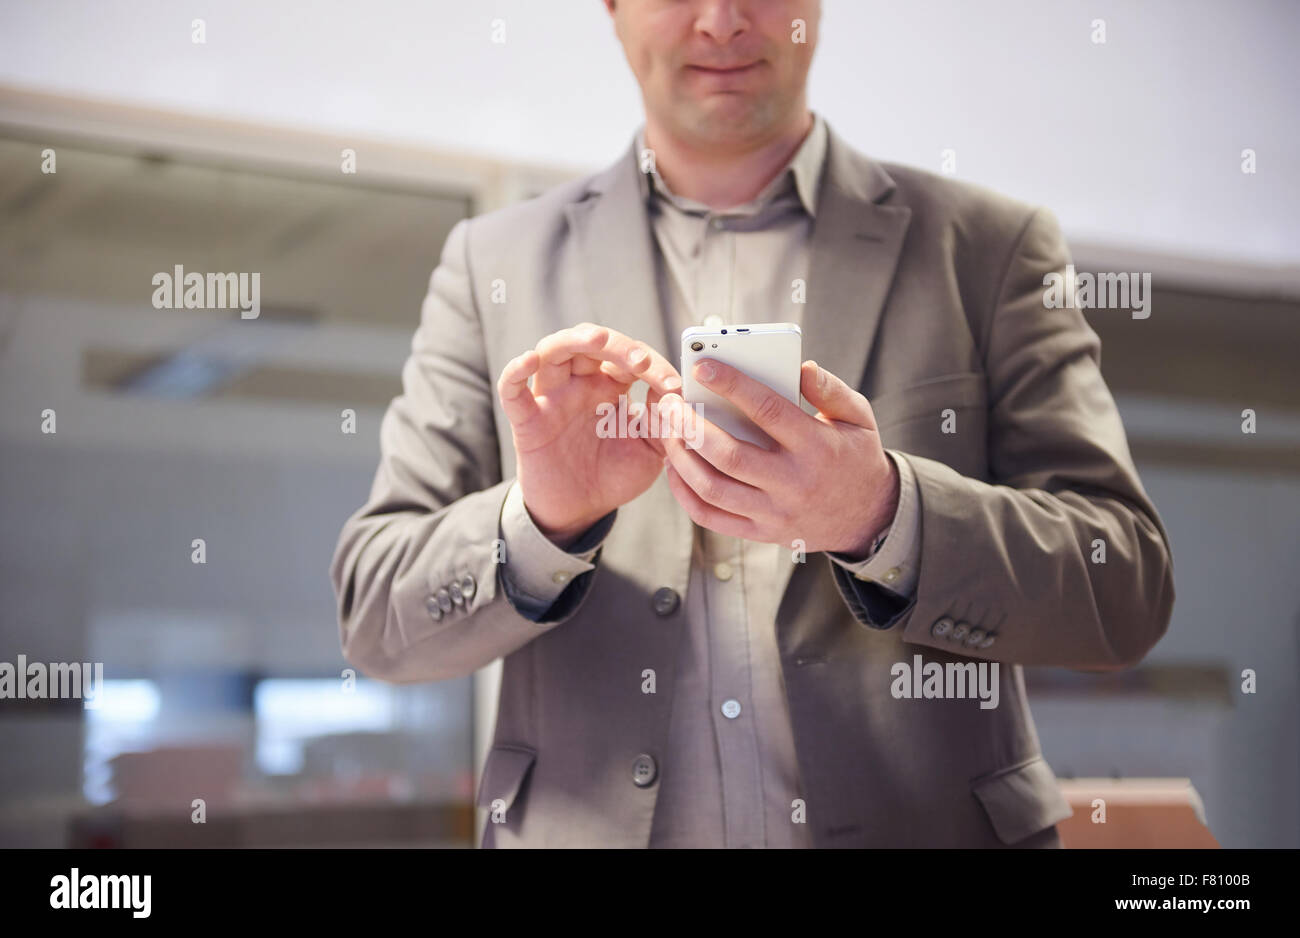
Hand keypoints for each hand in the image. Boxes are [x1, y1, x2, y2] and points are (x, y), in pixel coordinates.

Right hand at [497, 323, 681, 546]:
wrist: (580, 510)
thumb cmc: (614, 475)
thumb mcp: (651, 452)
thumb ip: (663, 424)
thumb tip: (674, 394)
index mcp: (612, 386)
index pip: (631, 358)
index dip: (654, 366)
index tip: (675, 387)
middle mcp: (581, 384)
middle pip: (592, 344)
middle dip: (619, 345)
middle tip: (642, 361)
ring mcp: (552, 398)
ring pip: (553, 350)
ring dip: (575, 339)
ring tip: (598, 338)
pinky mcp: (527, 420)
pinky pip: (512, 389)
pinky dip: (515, 370)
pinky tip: (529, 360)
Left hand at [658, 358, 898, 554]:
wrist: (868, 517)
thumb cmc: (854, 457)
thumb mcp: (858, 417)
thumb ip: (830, 389)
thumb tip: (802, 367)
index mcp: (816, 447)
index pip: (768, 410)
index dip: (732, 386)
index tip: (703, 367)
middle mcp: (793, 483)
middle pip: (730, 455)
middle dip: (692, 425)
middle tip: (670, 403)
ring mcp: (775, 513)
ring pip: (714, 488)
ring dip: (682, 458)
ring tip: (668, 431)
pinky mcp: (762, 533)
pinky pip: (712, 517)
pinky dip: (685, 494)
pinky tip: (674, 468)